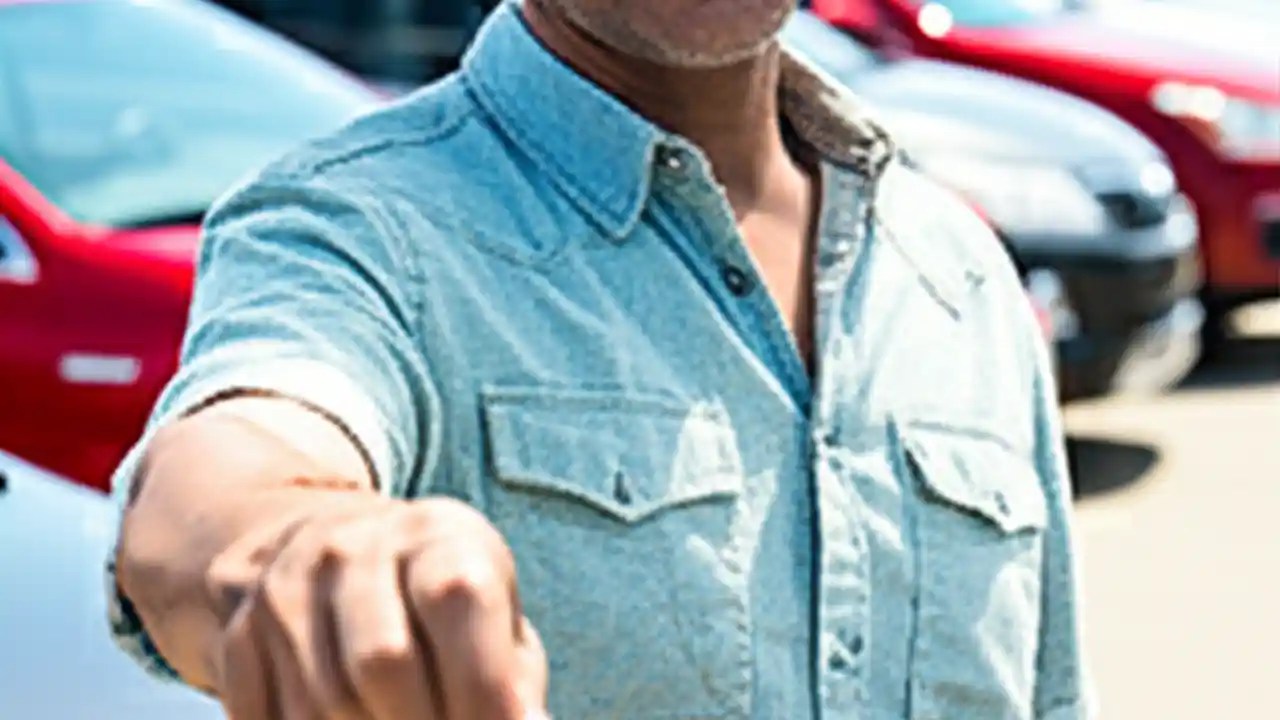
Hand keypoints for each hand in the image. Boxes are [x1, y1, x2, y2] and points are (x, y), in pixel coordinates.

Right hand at [210, 497, 547, 718]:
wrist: (334, 550)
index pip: (456, 598)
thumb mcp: (492, 614)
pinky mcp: (241, 627)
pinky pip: (267, 716)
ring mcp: (288, 583)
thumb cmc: (441, 602)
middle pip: (381, 662)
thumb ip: (511, 678)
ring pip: (322, 704)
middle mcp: (355, 546)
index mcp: (437, 534)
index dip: (483, 685)